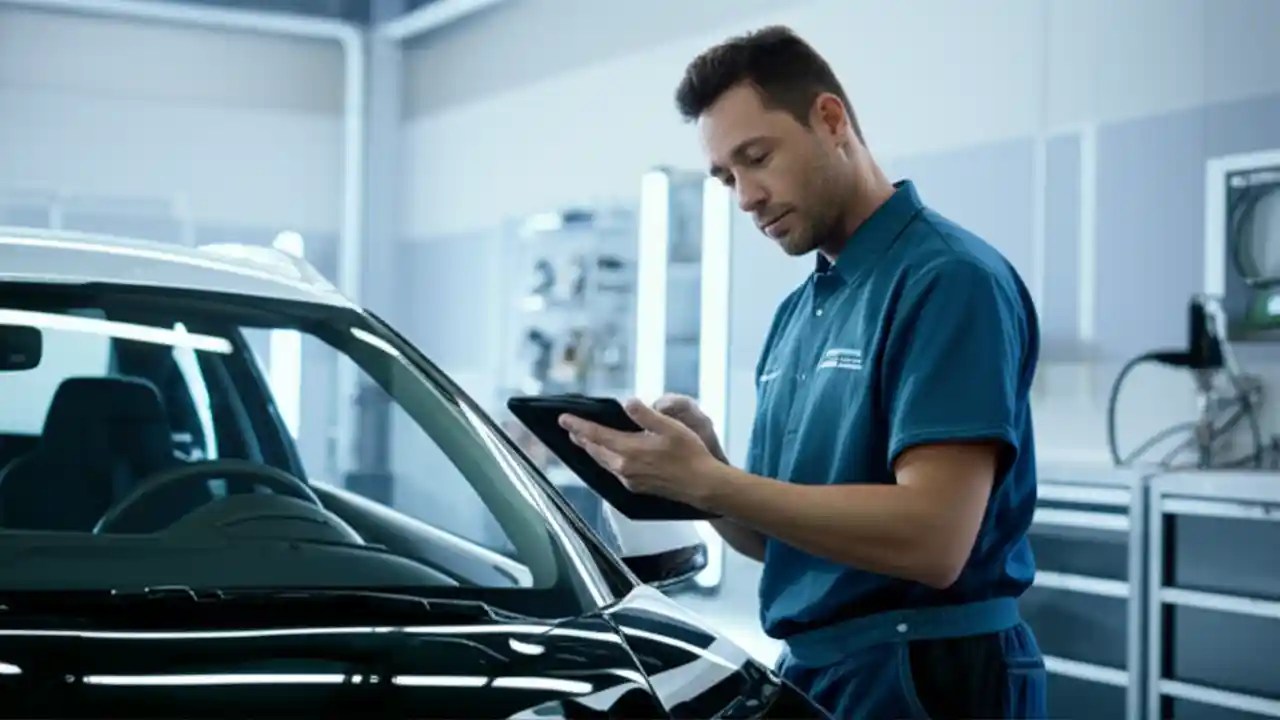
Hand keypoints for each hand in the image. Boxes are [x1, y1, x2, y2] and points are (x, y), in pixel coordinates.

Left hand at [558, 397, 723, 508]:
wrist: (702, 485)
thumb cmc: (689, 454)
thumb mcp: (669, 427)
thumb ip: (645, 415)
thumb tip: (627, 402)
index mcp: (628, 450)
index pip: (595, 435)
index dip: (578, 425)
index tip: (563, 418)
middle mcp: (624, 467)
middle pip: (594, 450)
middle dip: (581, 437)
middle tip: (570, 428)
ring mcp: (629, 479)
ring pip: (602, 462)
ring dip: (591, 450)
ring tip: (584, 440)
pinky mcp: (636, 487)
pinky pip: (613, 471)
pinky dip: (605, 460)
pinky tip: (608, 456)